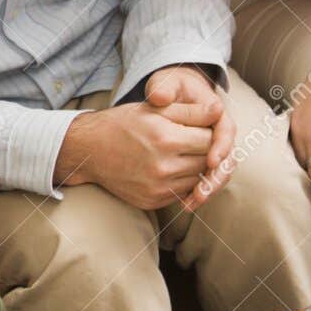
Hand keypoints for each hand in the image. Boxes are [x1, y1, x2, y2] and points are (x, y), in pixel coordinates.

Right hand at [53, 74, 221, 210]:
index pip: (211, 140)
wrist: (90, 149)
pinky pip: (182, 194)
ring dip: (198, 168)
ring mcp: (158, 188)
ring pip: (198, 180)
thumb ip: (191, 111)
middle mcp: (163, 167)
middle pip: (207, 162)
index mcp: (166, 139)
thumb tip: (220, 111)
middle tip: (195, 141)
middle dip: (207, 151)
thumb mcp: (155, 109)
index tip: (201, 128)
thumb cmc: (124, 123)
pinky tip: (173, 169)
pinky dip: (183, 182)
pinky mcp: (153, 201)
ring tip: (184, 154)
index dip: (210, 132)